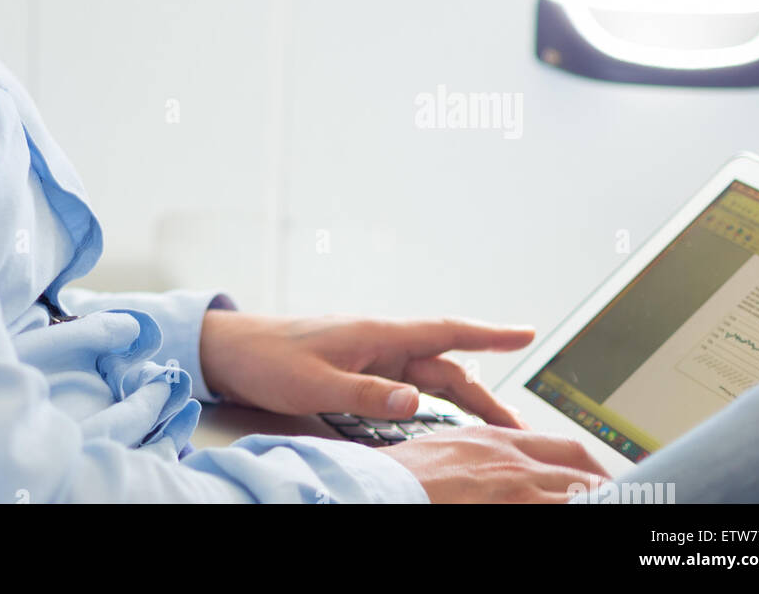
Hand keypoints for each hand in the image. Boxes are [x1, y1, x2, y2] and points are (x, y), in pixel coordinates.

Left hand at [198, 311, 534, 424]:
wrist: (231, 350)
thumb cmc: (268, 359)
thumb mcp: (315, 382)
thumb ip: (366, 393)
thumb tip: (416, 399)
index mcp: (376, 334)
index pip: (444, 331)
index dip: (488, 333)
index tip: (527, 333)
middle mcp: (380, 341)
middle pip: (446, 365)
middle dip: (486, 392)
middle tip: (520, 426)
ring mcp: (370, 355)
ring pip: (430, 377)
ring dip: (464, 399)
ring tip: (496, 427)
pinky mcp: (358, 369)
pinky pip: (408, 384)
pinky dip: (435, 400)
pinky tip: (445, 416)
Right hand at [381, 427, 610, 502]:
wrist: (379, 492)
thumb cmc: (399, 482)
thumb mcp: (444, 457)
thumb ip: (481, 462)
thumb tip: (496, 482)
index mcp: (495, 439)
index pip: (564, 446)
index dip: (590, 467)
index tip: (602, 484)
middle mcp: (512, 458)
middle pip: (583, 465)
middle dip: (607, 484)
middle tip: (620, 499)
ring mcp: (517, 488)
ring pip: (581, 492)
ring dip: (599, 501)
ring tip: (615, 509)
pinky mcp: (514, 507)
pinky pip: (566, 510)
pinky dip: (580, 511)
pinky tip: (588, 516)